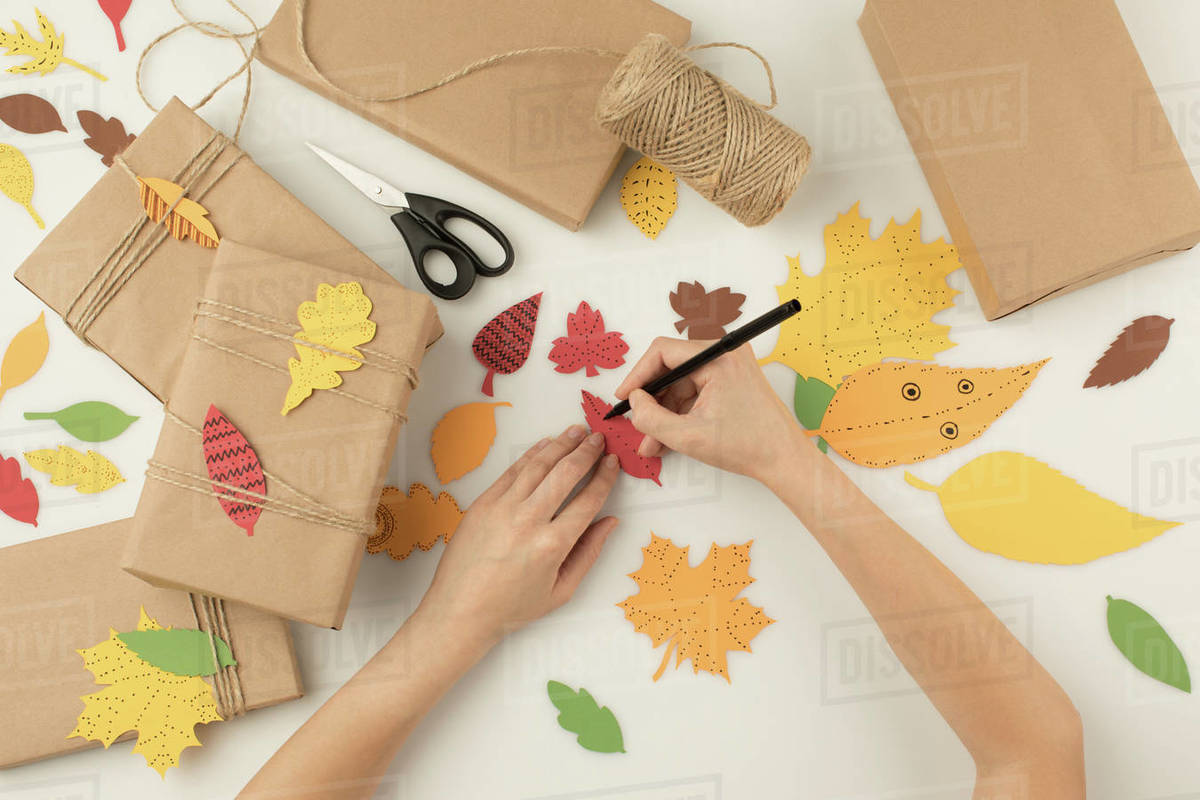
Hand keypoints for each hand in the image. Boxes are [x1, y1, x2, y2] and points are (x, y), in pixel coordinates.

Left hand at [417, 425, 619, 646]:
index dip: (604, 477)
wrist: (460, 610)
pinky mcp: (483, 504)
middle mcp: (528, 521)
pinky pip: (512, 471)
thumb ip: (588, 553)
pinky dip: (531, 454)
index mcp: (552, 545)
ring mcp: (502, 509)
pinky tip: (545, 445)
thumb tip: (610, 522)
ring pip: (538, 465)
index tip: (612, 463)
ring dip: (560, 444)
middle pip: (565, 474)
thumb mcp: (560, 591)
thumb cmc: (510, 607)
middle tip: (598, 439)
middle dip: (586, 452)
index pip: (588, 500)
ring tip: (577, 432)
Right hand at [614, 337, 810, 485]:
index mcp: (718, 357)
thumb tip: (634, 404)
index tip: (625, 397)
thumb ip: (651, 419)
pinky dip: (680, 413)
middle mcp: (725, 354)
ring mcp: (730, 367)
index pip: (663, 352)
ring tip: (651, 441)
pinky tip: (667, 438)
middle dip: (652, 399)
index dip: (638, 375)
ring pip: (681, 384)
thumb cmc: (749, 445)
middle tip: (636, 421)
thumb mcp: (688, 436)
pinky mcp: (732, 382)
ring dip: (664, 411)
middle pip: (671, 368)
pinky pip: (696, 392)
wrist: (785, 460)